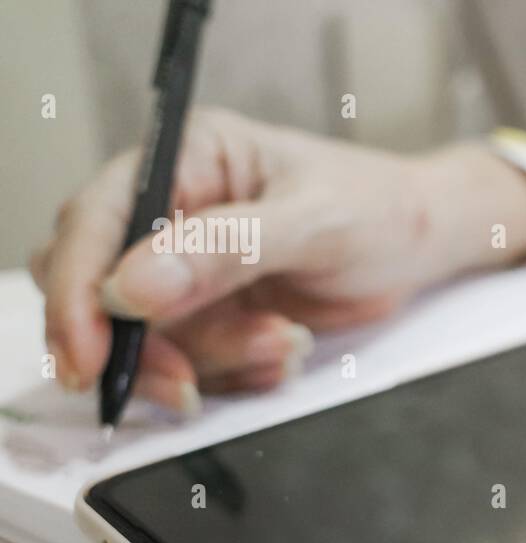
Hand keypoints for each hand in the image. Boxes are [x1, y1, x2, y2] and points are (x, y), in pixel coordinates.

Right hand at [31, 108, 525, 411]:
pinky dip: (236, 371)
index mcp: (187, 158)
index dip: (79, 290)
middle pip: (102, 291)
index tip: (91, 352)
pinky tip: (285, 351)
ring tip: (285, 342)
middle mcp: (176, 211)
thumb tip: (132, 286)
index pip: (96, 220)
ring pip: (152, 338)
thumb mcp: (314, 222)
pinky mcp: (218, 312)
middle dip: (142, 347)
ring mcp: (193, 268)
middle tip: (185, 384)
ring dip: (211, 359)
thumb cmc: (382, 208)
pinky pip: (196, 360)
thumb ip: (225, 249)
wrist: (429, 242)